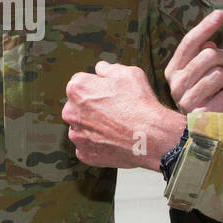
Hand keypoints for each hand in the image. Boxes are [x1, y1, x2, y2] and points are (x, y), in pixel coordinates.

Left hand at [63, 61, 184, 169]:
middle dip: (92, 107)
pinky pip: (87, 146)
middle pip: (78, 106)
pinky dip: (98, 144)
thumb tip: (100, 68)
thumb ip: (108, 68)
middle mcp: (71, 112)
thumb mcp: (128, 73)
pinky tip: (113, 140)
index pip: (80, 83)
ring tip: (116, 127)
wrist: (151, 136)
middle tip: (114, 111)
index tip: (109, 93)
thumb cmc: (140, 104)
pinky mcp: (84, 153)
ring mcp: (76, 135)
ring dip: (93, 126)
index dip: (97, 87)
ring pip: (82, 127)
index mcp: (77, 89)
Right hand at [166, 10, 222, 113]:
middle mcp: (176, 86)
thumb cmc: (201, 97)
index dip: (205, 27)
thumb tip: (209, 44)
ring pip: (221, 74)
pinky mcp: (205, 116)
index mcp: (172, 72)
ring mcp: (188, 102)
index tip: (220, 14)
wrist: (199, 132)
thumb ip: (199, 56)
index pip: (188, 43)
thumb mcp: (195, 75)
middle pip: (209, 56)